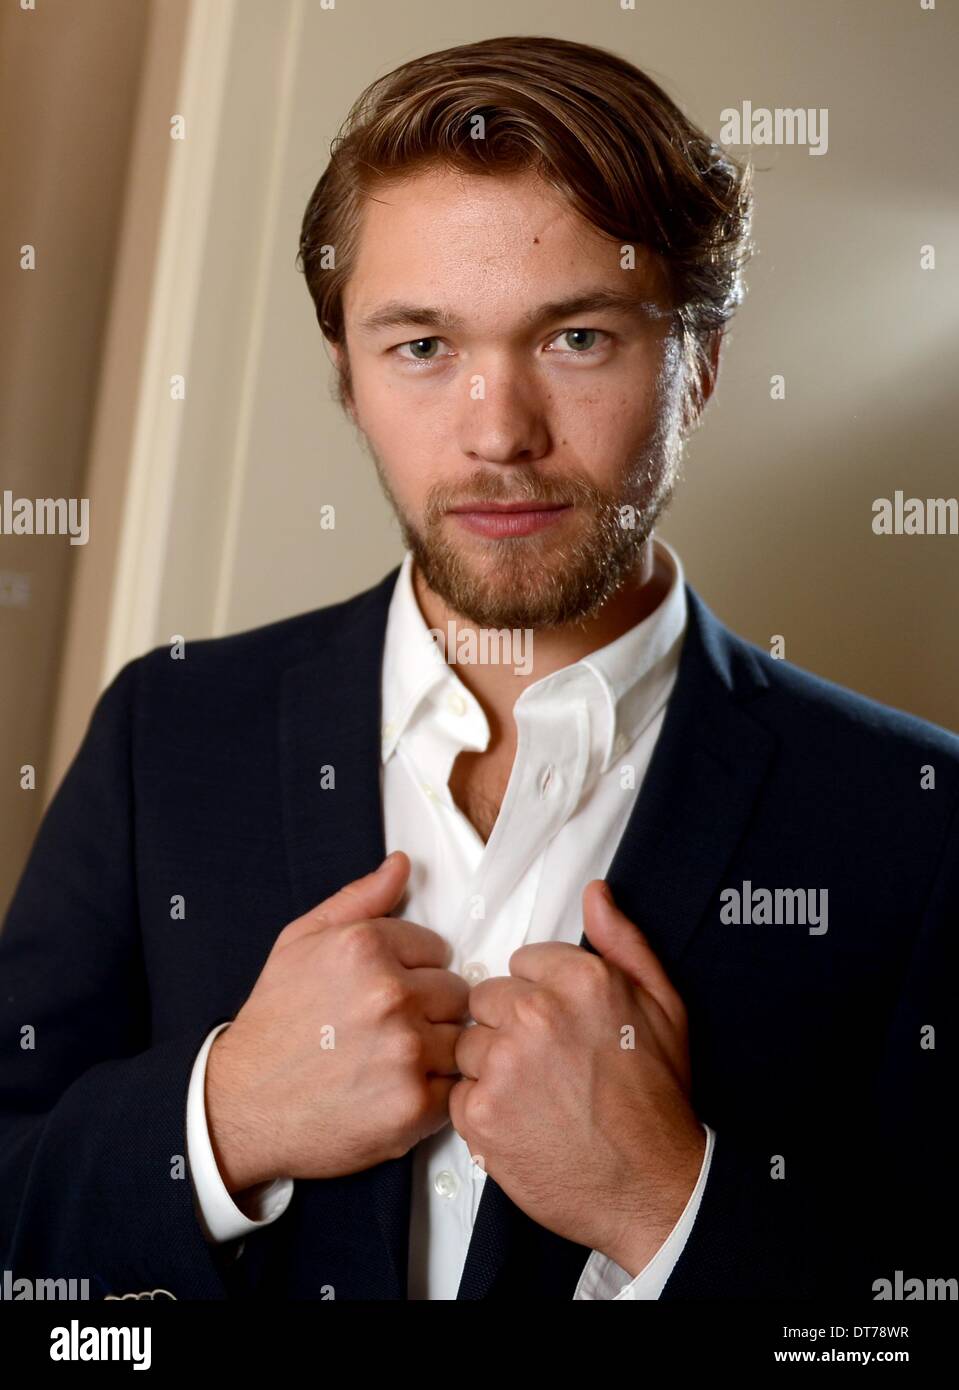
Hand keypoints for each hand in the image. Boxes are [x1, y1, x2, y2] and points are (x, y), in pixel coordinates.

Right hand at [206, 851, 467, 1191]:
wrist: (242, 1105)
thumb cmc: (273, 1023)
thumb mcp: (300, 942)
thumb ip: (358, 899)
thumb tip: (402, 865)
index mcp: (364, 946)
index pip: (437, 947)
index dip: (413, 970)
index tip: (384, 991)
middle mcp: (390, 994)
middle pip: (455, 992)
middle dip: (428, 1008)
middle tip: (386, 1029)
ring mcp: (406, 1050)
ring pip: (460, 1038)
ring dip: (434, 1051)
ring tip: (389, 1060)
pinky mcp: (414, 1102)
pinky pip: (453, 1086)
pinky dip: (430, 1092)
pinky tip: (392, 1090)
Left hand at [449, 880, 704, 1275]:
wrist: (652, 1188)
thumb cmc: (656, 1100)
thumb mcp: (664, 1006)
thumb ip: (623, 942)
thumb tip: (595, 893)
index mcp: (580, 979)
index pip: (520, 964)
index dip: (539, 998)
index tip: (560, 1029)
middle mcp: (536, 1014)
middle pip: (487, 1001)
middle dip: (509, 1029)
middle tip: (546, 1067)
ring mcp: (503, 1064)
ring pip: (469, 1046)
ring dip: (491, 1068)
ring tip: (535, 1098)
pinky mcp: (479, 1113)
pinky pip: (458, 1093)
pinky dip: (482, 1111)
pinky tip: (520, 1123)